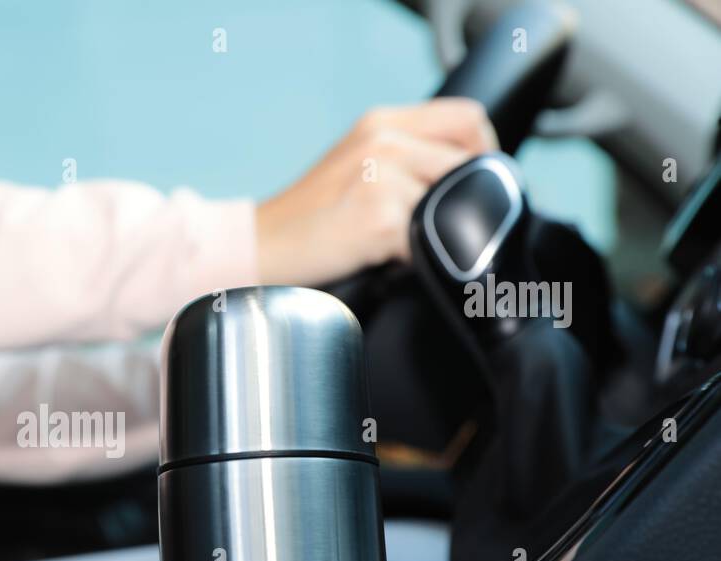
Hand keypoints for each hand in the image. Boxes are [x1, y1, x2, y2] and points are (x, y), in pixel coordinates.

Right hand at [254, 98, 498, 286]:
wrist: (259, 246)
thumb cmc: (309, 220)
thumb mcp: (357, 166)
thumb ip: (406, 157)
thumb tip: (467, 177)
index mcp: (381, 122)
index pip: (468, 119)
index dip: (483, 154)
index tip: (469, 186)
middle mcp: (383, 139)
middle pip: (467, 165)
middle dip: (460, 202)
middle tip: (433, 228)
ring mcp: (381, 175)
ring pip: (452, 203)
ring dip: (436, 232)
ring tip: (401, 244)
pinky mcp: (378, 215)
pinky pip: (428, 239)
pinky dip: (416, 259)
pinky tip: (386, 261)